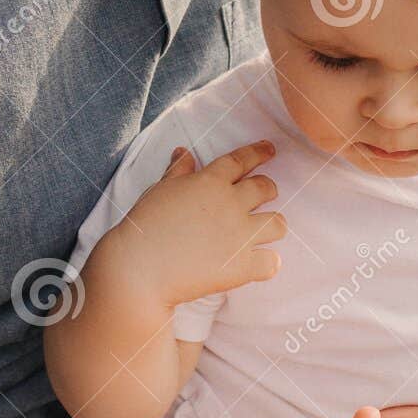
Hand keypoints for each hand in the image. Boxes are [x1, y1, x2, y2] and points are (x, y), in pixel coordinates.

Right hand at [103, 139, 285, 307]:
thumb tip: (184, 152)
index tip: (270, 149)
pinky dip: (267, 263)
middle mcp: (231, 204)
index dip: (258, 152)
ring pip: (277, 224)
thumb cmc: (145, 227)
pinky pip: (272, 263)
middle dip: (267, 189)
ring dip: (273, 225)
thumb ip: (178, 171)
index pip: (241, 159)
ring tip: (263, 232)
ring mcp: (240, 236)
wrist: (140, 268)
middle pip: (266, 188)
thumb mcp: (159, 190)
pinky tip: (257, 263)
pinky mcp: (242, 266)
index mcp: (210, 182)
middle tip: (263, 195)